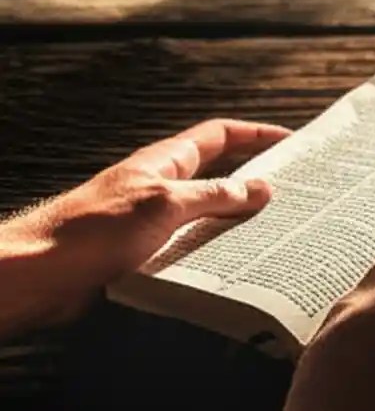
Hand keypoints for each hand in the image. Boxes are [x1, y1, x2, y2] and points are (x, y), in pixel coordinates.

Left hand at [0, 118, 289, 337]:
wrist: (40, 275)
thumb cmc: (92, 232)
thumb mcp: (164, 205)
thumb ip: (215, 195)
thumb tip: (261, 188)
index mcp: (165, 164)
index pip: (218, 137)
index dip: (255, 135)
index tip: (290, 141)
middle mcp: (162, 189)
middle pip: (219, 177)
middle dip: (256, 183)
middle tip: (296, 194)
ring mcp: (154, 223)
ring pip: (209, 218)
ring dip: (241, 225)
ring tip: (279, 236)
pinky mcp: (148, 256)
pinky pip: (194, 249)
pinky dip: (219, 255)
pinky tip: (239, 270)